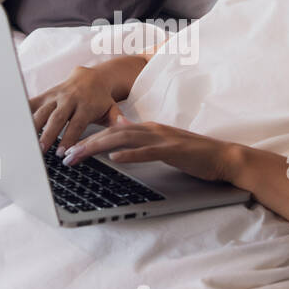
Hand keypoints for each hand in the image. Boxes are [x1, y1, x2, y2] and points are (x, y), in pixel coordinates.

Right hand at [29, 64, 121, 154]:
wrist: (94, 77)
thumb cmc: (102, 100)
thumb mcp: (112, 109)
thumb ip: (118, 120)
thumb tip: (127, 127)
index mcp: (86, 105)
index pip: (76, 124)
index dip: (69, 138)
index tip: (62, 152)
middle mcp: (70, 99)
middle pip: (57, 118)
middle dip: (48, 134)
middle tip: (41, 149)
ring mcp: (56, 95)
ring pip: (43, 110)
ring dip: (33, 125)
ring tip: (25, 140)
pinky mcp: (47, 93)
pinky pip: (33, 101)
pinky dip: (23, 110)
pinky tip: (13, 122)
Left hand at [61, 111, 242, 184]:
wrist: (223, 157)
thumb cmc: (194, 156)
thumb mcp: (163, 148)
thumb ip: (142, 146)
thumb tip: (119, 147)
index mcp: (148, 129)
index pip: (112, 132)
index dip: (89, 139)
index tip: (71, 149)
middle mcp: (152, 129)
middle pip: (112, 133)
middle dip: (85, 143)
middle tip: (65, 155)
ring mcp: (162, 138)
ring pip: (124, 139)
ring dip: (98, 147)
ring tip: (79, 156)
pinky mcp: (173, 150)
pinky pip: (147, 152)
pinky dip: (130, 154)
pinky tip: (114, 158)